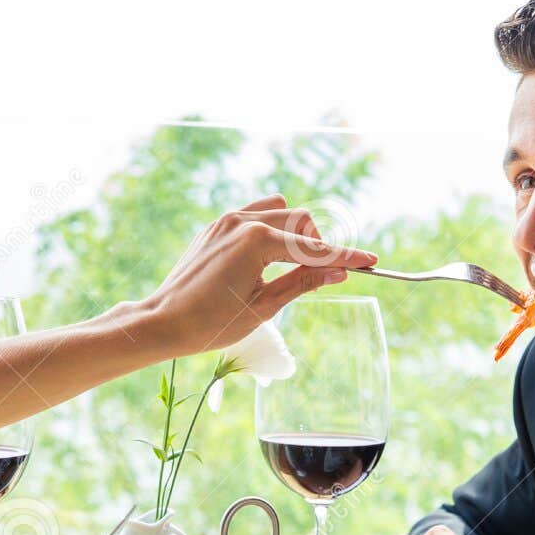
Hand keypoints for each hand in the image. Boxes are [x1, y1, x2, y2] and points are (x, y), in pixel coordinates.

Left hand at [136, 195, 377, 357]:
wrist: (163, 322)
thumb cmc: (210, 323)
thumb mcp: (265, 306)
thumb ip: (303, 282)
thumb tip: (338, 272)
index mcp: (256, 241)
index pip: (312, 248)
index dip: (344, 256)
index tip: (371, 261)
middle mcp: (242, 221)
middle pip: (300, 221)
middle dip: (317, 246)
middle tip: (323, 275)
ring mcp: (226, 220)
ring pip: (279, 212)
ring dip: (294, 233)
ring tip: (293, 266)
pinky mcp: (216, 226)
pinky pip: (255, 214)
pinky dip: (271, 228)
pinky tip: (269, 255)